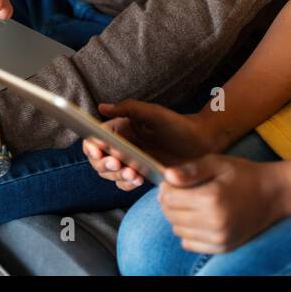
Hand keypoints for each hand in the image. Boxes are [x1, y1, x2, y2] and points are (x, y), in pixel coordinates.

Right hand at [83, 100, 216, 189]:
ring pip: (110, 174)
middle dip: (104, 163)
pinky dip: (127, 184)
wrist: (199, 144)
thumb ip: (128, 108)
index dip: (90, 146)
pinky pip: (124, 184)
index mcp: (119, 129)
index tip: (96, 150)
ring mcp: (129, 162)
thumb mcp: (153, 113)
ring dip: (116, 175)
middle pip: (98, 160)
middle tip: (116, 162)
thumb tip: (102, 107)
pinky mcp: (139, 175)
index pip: (94, 139)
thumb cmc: (176, 124)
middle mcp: (120, 146)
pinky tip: (138, 179)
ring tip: (132, 172)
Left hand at [158, 155, 287, 253]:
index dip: (166, 188)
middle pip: (171, 215)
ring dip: (178, 217)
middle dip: (169, 202)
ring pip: (178, 230)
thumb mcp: (218, 163)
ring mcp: (219, 237)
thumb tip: (167, 176)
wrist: (273, 194)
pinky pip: (190, 244)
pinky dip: (188, 232)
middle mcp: (214, 221)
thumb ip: (191, 170)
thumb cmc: (244, 175)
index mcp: (211, 198)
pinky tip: (199, 218)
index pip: (169, 198)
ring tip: (191, 204)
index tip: (172, 181)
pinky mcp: (223, 247)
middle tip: (179, 191)